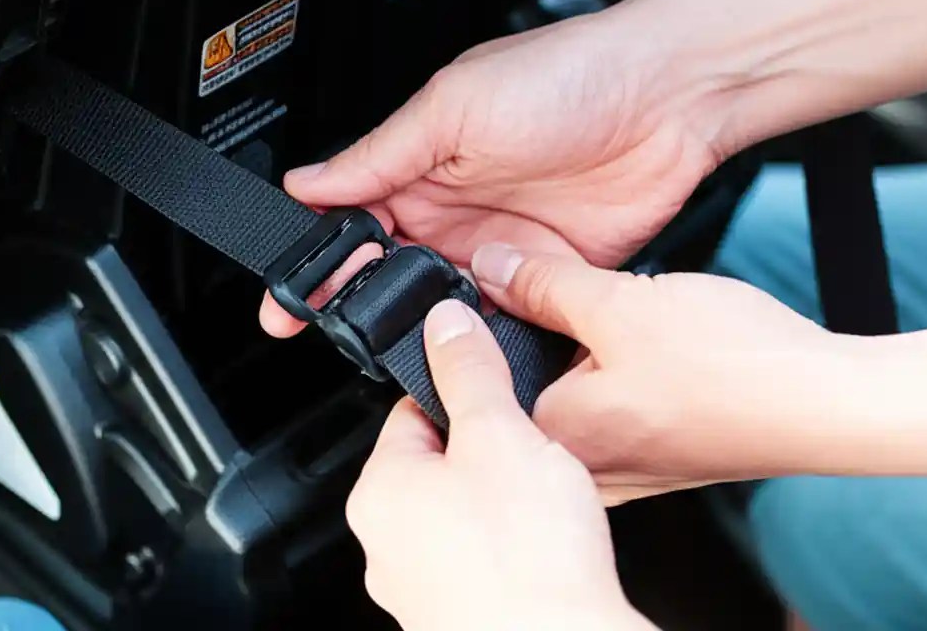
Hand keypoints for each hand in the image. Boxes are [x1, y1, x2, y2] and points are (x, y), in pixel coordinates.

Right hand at [260, 4, 735, 336]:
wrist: (669, 95)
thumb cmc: (567, 75)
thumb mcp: (452, 107)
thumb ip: (379, 156)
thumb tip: (305, 183)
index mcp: (420, 169)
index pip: (350, 227)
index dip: (319, 267)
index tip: (291, 303)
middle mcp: (457, 215)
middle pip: (391, 280)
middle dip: (363, 310)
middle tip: (343, 332)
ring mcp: (503, 250)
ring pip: (445, 310)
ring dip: (427, 328)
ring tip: (413, 339)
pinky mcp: (551, 278)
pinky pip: (509, 324)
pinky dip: (490, 340)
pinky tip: (475, 349)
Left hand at [347, 300, 655, 630]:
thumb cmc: (527, 561)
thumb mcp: (500, 433)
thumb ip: (470, 370)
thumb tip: (445, 324)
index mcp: (380, 491)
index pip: (410, 411)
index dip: (463, 391)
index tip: (497, 389)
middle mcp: (386, 545)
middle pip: (439, 464)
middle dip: (489, 450)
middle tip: (532, 449)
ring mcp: (421, 588)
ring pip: (464, 516)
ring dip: (505, 501)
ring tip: (546, 502)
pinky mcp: (460, 616)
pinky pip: (486, 561)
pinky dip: (516, 548)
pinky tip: (547, 547)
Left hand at [469, 243, 858, 504]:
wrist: (829, 407)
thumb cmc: (734, 369)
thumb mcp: (621, 303)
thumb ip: (546, 283)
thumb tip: (492, 267)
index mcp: (553, 433)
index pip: (482, 376)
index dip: (487, 319)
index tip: (504, 286)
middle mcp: (581, 465)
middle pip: (528, 384)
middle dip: (542, 332)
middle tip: (577, 295)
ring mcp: (626, 469)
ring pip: (578, 393)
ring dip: (590, 351)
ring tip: (631, 320)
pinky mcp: (663, 461)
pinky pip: (619, 409)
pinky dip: (626, 373)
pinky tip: (660, 348)